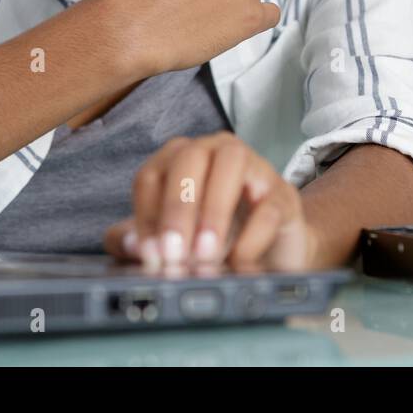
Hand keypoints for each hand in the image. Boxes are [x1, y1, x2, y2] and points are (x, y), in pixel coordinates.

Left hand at [102, 131, 318, 271]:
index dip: (145, 215)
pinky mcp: (283, 194)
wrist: (273, 251)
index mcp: (180, 159)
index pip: (151, 175)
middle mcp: (215, 151)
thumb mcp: (171, 241)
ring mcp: (254, 167)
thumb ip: (137, 242)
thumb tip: (129, 245)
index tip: (148, 254)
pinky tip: (238, 261)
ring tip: (204, 255)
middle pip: (187, 159)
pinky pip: (268, 204)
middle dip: (176, 208)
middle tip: (173, 254)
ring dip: (213, 210)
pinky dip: (252, 235)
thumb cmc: (215, 238)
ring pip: (230, 163)